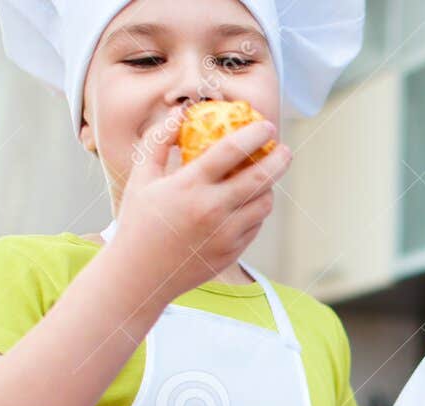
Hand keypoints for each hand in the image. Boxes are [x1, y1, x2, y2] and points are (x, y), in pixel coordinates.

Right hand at [109, 115, 291, 301]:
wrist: (141, 274)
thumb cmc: (139, 220)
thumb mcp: (141, 176)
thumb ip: (159, 139)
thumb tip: (182, 111)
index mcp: (188, 186)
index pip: (231, 151)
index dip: (254, 135)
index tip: (267, 126)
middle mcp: (211, 209)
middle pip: (260, 178)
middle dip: (279, 159)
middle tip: (285, 150)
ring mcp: (225, 234)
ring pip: (263, 204)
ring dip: (269, 187)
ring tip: (265, 176)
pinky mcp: (232, 252)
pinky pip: (255, 225)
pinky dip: (257, 210)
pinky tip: (249, 202)